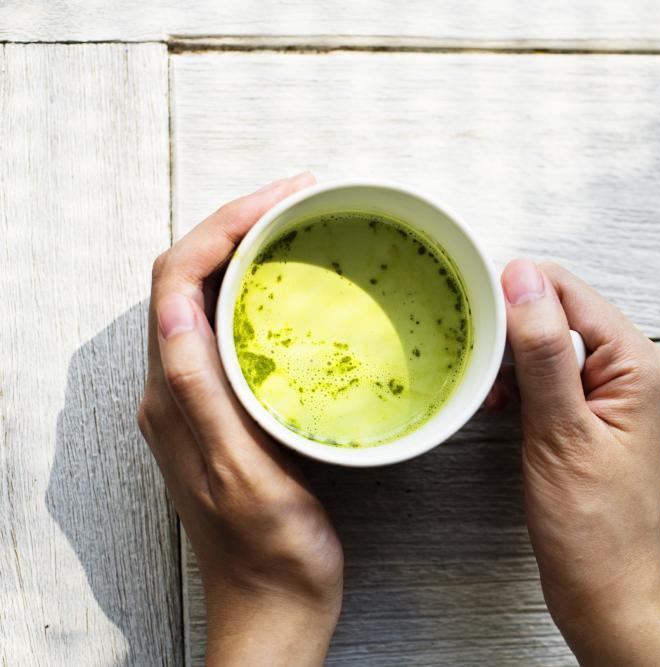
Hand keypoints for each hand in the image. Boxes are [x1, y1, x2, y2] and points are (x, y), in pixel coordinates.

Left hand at [138, 173, 343, 665]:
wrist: (275, 601)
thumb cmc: (269, 551)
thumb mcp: (241, 475)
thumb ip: (202, 394)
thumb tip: (176, 308)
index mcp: (172, 394)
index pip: (177, 278)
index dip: (223, 225)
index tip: (282, 198)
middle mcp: (175, 386)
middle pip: (189, 275)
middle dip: (238, 222)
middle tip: (301, 197)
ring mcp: (199, 396)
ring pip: (210, 295)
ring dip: (249, 250)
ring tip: (302, 225)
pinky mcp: (227, 407)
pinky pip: (233, 327)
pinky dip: (263, 290)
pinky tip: (300, 288)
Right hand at [494, 259, 659, 665]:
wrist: (605, 589)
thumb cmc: (593, 525)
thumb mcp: (561, 431)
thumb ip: (543, 351)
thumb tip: (523, 278)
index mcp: (636, 362)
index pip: (568, 290)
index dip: (516, 292)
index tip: (471, 309)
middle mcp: (629, 368)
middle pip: (558, 311)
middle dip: (511, 329)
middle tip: (476, 360)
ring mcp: (609, 392)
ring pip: (547, 343)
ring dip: (511, 358)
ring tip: (490, 391)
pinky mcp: (588, 414)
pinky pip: (548, 375)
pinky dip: (518, 383)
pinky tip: (499, 404)